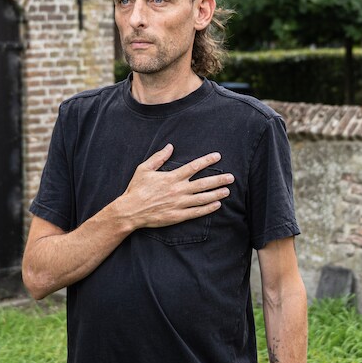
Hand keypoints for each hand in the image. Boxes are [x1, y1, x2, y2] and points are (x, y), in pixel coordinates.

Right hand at [116, 143, 231, 230]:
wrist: (130, 211)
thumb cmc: (136, 189)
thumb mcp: (144, 169)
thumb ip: (158, 157)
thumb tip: (170, 146)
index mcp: (171, 177)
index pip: (194, 167)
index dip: (207, 161)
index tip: (218, 156)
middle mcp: (178, 190)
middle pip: (203, 183)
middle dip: (219, 179)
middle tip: (231, 177)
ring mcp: (179, 204)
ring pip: (202, 198)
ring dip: (217, 194)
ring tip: (227, 190)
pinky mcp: (178, 216)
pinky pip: (196, 212)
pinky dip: (208, 209)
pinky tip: (217, 205)